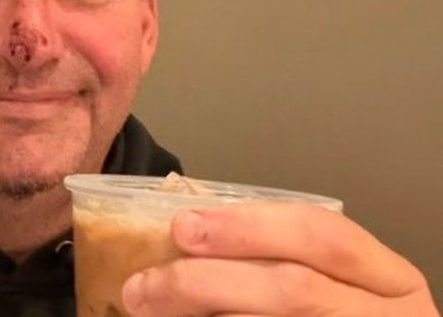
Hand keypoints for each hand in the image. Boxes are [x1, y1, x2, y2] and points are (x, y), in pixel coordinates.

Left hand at [121, 202, 439, 315]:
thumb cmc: (335, 312)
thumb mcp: (333, 280)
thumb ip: (280, 254)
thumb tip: (189, 232)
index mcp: (387, 277)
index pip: (321, 235)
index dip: (249, 226)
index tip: (183, 225)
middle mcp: (382, 316)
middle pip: (291, 289)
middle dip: (208, 281)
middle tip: (145, 284)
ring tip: (149, 307)